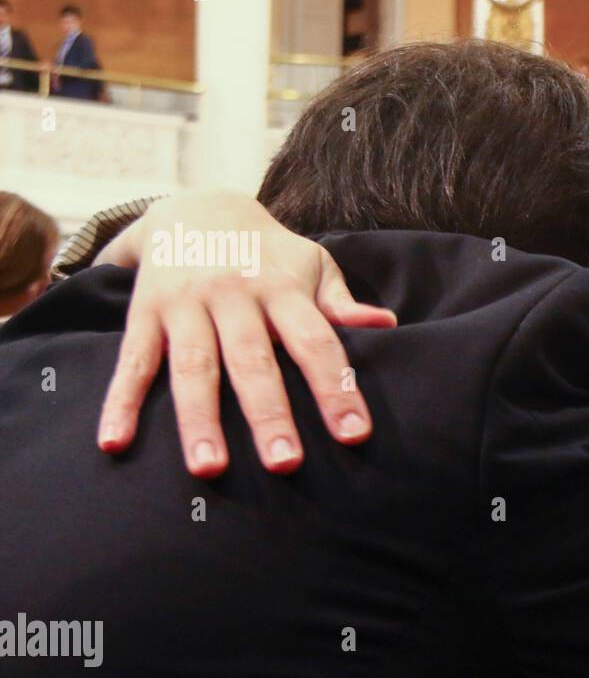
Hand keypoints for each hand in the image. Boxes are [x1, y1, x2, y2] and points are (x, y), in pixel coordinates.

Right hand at [96, 190, 396, 477]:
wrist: (195, 207)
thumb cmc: (268, 253)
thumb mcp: (311, 265)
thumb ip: (341, 302)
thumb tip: (385, 325)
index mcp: (282, 288)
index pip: (316, 342)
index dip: (336, 388)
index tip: (355, 434)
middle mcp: (233, 295)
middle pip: (253, 361)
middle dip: (269, 413)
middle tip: (285, 464)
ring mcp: (185, 304)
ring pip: (193, 367)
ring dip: (199, 421)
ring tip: (209, 470)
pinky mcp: (144, 312)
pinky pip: (132, 362)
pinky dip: (120, 402)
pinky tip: (115, 443)